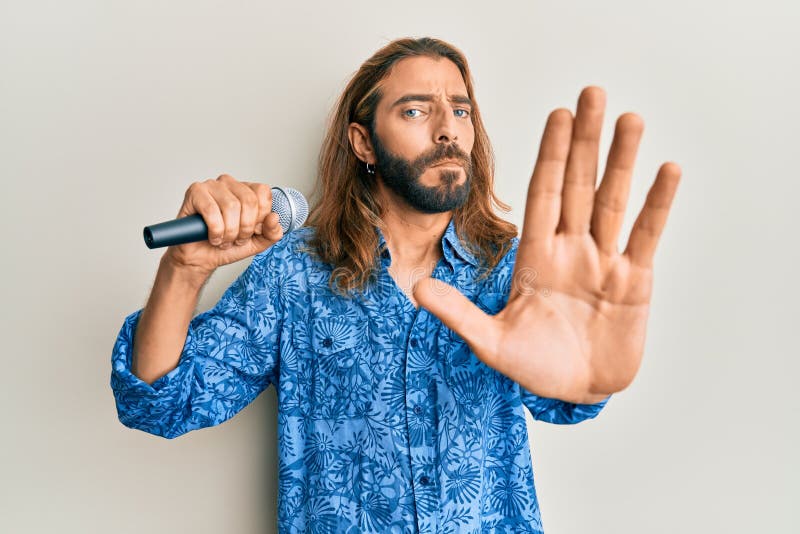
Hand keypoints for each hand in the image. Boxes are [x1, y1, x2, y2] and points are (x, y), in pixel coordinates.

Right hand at [163, 174, 283, 276]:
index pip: (263, 193)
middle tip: (237, 239)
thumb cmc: (226, 245)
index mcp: (247, 190)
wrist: (201, 258)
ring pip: (231, 206)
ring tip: (224, 240)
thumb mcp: (257, 242)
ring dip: (229, 232)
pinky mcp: (195, 192)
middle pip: (249, 200)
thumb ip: (272, 233)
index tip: (253, 231)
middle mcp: (230, 184)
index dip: (261, 217)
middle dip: (245, 228)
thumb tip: (274, 218)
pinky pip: (211, 210)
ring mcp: (212, 185)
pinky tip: (213, 237)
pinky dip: (215, 230)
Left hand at [413, 86, 681, 403]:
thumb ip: (459, 314)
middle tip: (593, 94)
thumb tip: (416, 288)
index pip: (544, 195)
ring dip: (622, 161)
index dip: (550, 156)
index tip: (557, 117)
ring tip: (630, 119)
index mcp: (536, 256)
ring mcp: (604, 262)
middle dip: (585, 141)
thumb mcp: (490, 342)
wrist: (576, 393)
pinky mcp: (635, 282)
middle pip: (579, 185)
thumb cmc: (534, 367)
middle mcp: (571, 249)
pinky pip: (645, 236)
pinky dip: (656, 205)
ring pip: (613, 202)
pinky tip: (667, 171)